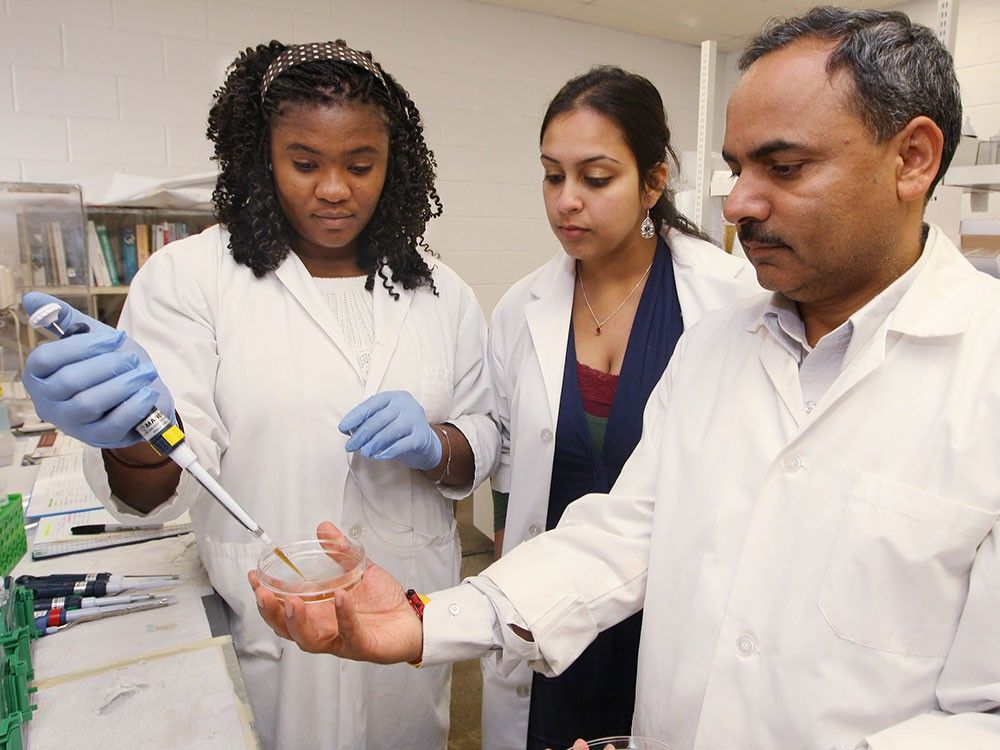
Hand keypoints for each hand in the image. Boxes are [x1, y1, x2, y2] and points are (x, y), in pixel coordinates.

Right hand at [21, 292, 174, 447]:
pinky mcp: (98, 438)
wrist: (139, 393)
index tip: (113, 337)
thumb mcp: (90, 338)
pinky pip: (112, 424)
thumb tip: (31, 298)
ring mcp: (72, 423)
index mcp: (39, 375)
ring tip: (143, 373)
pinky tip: (147, 393)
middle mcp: (48, 402)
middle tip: (131, 358)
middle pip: (69, 381)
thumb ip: (64, 318)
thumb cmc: (111, 365)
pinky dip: (132, 407)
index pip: (45, 359)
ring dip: (121, 385)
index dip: (81, 346)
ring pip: (89, 404)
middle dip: (106, 365)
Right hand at [249, 522, 423, 662]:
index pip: (284, 608)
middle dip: (272, 612)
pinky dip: (343, 616)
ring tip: (292, 601)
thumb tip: (323, 528)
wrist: (412, 620)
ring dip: (298, 621)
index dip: (266, 596)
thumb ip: (340, 551)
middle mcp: (324, 630)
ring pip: (310, 640)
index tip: (255, 577)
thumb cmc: (382, 601)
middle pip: (287, 629)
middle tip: (263, 593)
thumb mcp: (358, 569)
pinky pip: (350, 634)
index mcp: (318, 613)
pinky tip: (340, 597)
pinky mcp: (363, 646)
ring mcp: (341, 640)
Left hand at [339, 391, 441, 470]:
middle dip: (361, 434)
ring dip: (373, 443)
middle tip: (349, 446)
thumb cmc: (398, 429)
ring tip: (364, 452)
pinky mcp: (422, 437)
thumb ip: (368, 421)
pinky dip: (388, 451)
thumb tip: (348, 430)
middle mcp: (406, 405)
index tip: (342, 428)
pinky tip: (379, 456)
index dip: (355, 416)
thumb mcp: (384, 420)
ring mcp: (416, 420)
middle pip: (379, 419)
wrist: (425, 441)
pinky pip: (402, 445)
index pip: (371, 404)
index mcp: (394, 397)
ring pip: (390, 431)